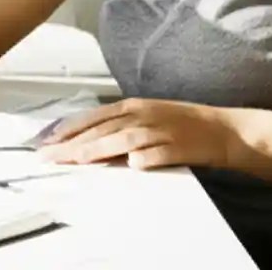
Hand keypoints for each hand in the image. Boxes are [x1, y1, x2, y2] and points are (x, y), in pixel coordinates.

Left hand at [38, 98, 240, 170]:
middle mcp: (144, 115)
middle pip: (103, 129)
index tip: (48, 142)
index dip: (70, 129)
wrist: (223, 129)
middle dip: (74, 144)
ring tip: (78, 160)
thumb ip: (119, 127)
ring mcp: (161, 130)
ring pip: (125, 139)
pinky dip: (145, 158)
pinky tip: (132, 165)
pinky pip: (159, 153)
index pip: (94, 117)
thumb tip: (86, 141)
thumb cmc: (181, 124)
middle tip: (51, 157)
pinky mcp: (180, 146)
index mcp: (134, 106)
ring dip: (100, 149)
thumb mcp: (147, 117)